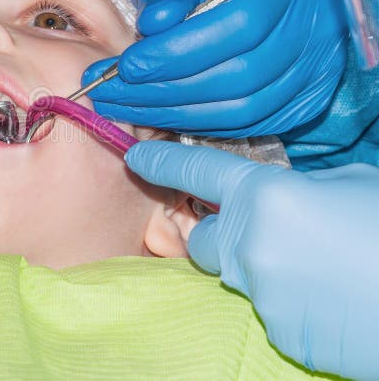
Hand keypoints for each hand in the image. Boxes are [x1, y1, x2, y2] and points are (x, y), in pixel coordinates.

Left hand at [85, 0, 347, 136]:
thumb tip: (155, 24)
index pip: (239, 26)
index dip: (180, 52)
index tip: (127, 65)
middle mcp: (314, 28)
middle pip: (241, 76)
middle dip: (165, 90)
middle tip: (108, 93)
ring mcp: (314, 68)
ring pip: (243, 109)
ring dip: (174, 114)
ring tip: (121, 106)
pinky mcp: (301, 98)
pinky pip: (247, 124)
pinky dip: (198, 123)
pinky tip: (156, 114)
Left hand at [126, 140, 378, 378]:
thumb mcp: (353, 183)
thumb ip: (302, 186)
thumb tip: (282, 193)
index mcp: (266, 197)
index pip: (194, 171)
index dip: (161, 160)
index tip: (137, 155)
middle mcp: (250, 246)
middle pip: (206, 240)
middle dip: (224, 233)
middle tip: (268, 230)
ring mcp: (262, 295)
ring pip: (240, 276)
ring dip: (265, 268)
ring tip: (322, 266)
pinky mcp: (281, 334)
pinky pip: (270, 310)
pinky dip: (289, 301)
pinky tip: (331, 296)